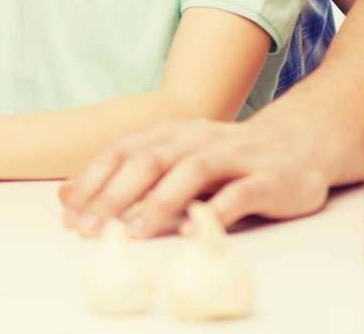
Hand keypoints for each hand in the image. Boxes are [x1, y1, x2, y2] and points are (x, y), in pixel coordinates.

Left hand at [58, 115, 337, 237]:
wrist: (297, 142)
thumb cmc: (223, 156)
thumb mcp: (172, 156)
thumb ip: (125, 174)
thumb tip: (66, 196)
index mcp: (168, 133)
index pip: (121, 151)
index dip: (93, 180)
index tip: (68, 212)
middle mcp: (196, 139)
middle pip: (149, 161)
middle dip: (115, 195)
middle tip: (90, 228)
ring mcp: (233, 156)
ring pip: (192, 172)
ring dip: (160, 201)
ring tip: (135, 231)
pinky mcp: (267, 178)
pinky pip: (239, 194)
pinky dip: (215, 211)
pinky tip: (193, 232)